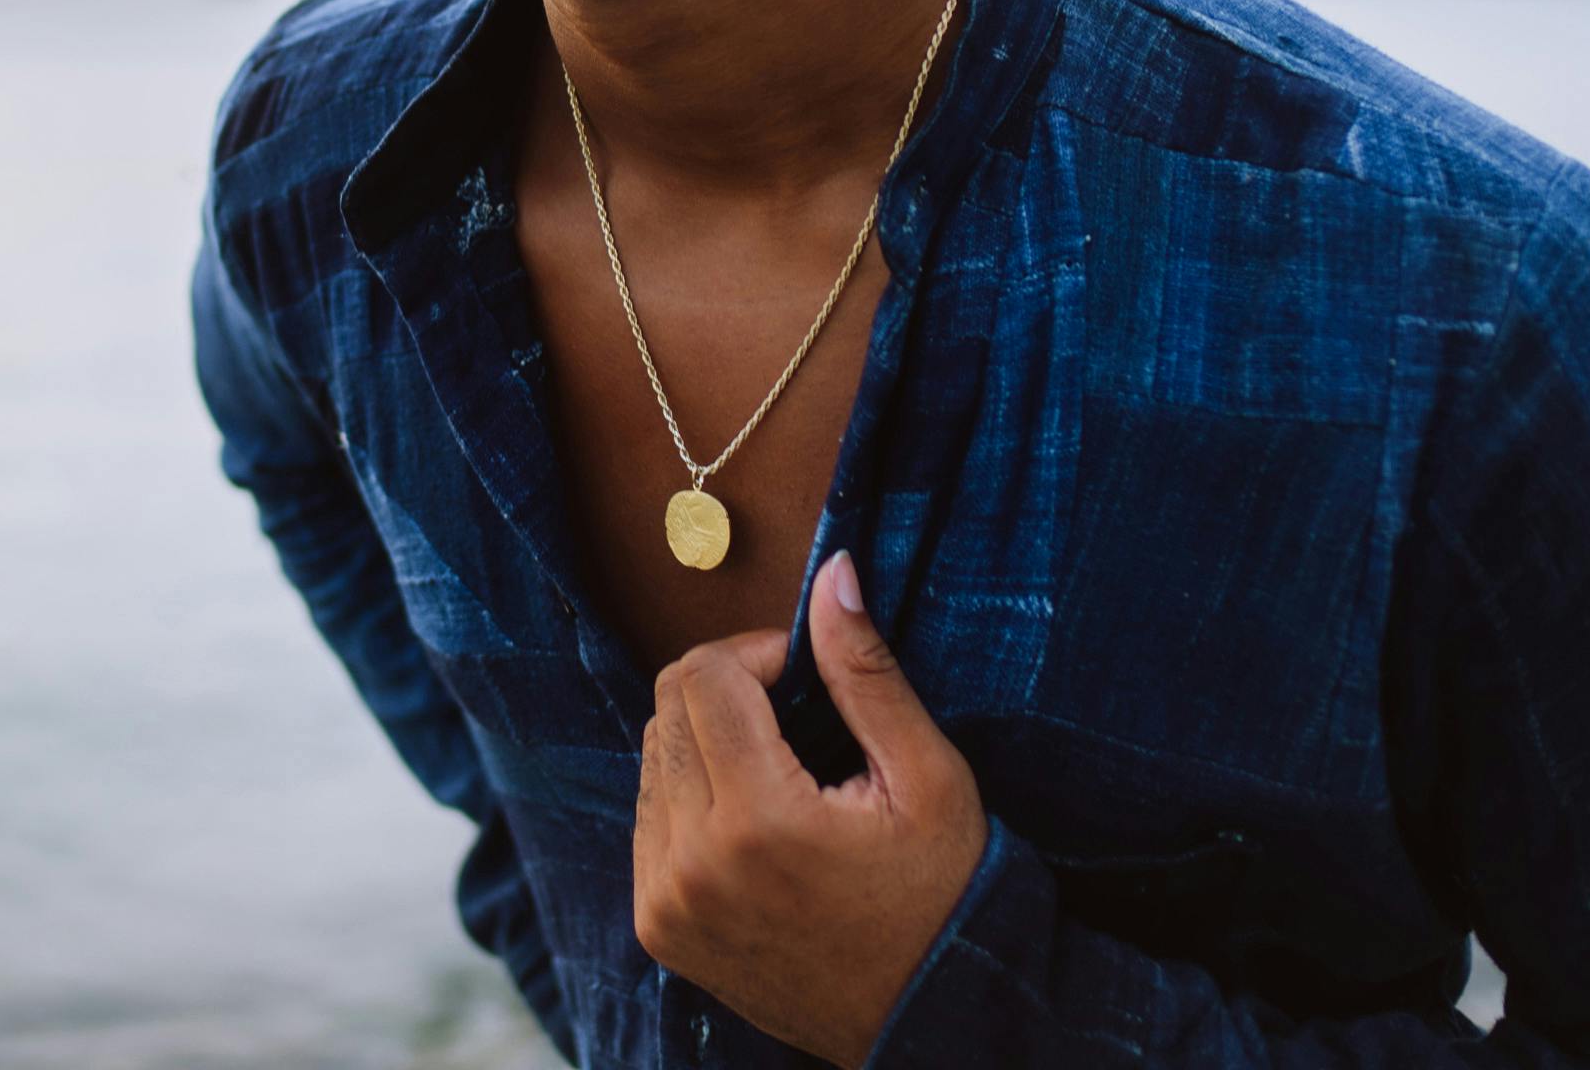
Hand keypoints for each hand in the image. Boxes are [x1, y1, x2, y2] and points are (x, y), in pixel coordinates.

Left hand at [631, 548, 988, 1066]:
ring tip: (781, 775)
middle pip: (667, 708)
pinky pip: (648, 818)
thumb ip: (867, 671)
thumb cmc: (941, 895)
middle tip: (797, 718)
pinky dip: (690, 798)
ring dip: (706, 743)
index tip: (804, 673)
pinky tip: (754, 822)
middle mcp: (693, 864)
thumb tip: (832, 569)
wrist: (927, 1019)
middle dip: (727, 689)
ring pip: (652, 759)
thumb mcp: (928, 778)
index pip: (701, 675)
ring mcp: (665, 901)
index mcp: (758, 820)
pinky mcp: (656, 928)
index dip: (755, 652)